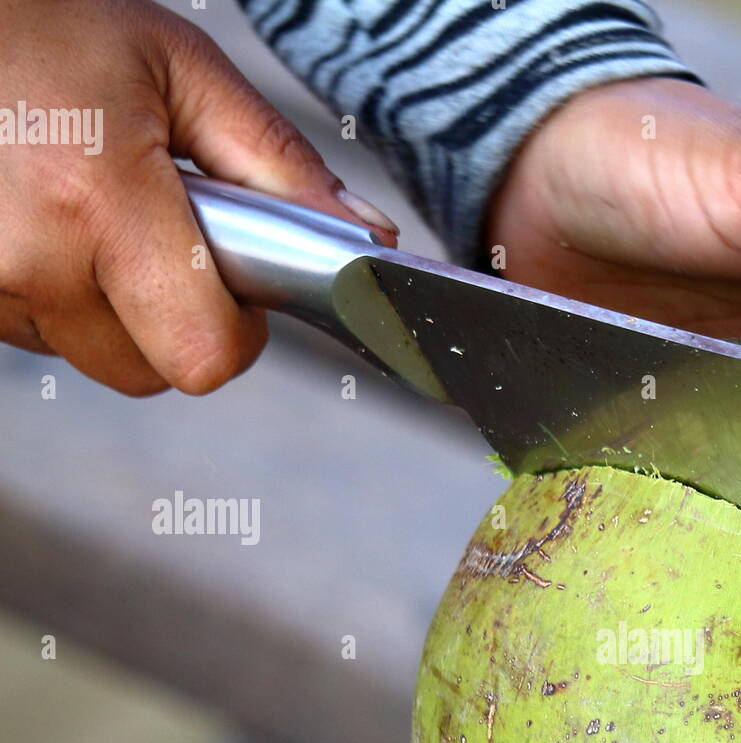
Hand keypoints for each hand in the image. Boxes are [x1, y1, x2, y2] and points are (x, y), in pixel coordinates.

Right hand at [0, 0, 396, 396]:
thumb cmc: (46, 25)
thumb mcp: (179, 68)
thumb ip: (280, 163)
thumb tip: (370, 242)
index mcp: (97, 200)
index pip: (206, 354)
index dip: (238, 331)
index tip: (234, 276)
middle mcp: (31, 258)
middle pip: (156, 373)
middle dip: (180, 320)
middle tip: (160, 232)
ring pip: (99, 357)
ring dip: (118, 308)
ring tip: (92, 211)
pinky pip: (44, 335)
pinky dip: (62, 295)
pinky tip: (50, 222)